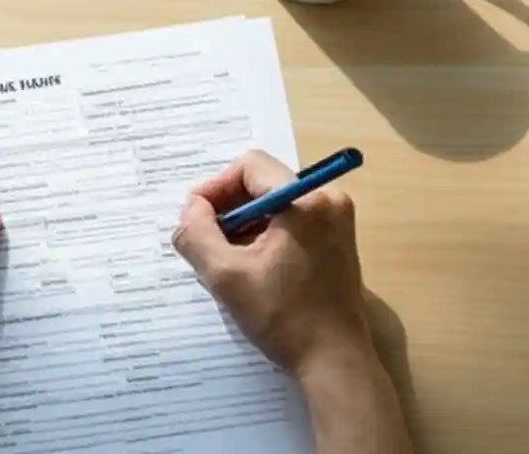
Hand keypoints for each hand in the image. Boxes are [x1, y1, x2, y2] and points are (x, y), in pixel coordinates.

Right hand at [171, 150, 370, 375]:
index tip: (197, 219)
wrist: (335, 362)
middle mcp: (328, 200)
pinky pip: (291, 221)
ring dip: (244, 224)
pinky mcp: (337, 241)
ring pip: (274, 204)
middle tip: (208, 243)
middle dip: (228, 209)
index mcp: (306, 200)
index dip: (215, 188)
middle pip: (262, 182)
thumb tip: (192, 208)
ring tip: (227, 260)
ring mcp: (337, 221)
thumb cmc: (283, 318)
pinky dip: (265, 235)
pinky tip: (251, 268)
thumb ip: (196, 233)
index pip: (249, 166)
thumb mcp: (225, 276)